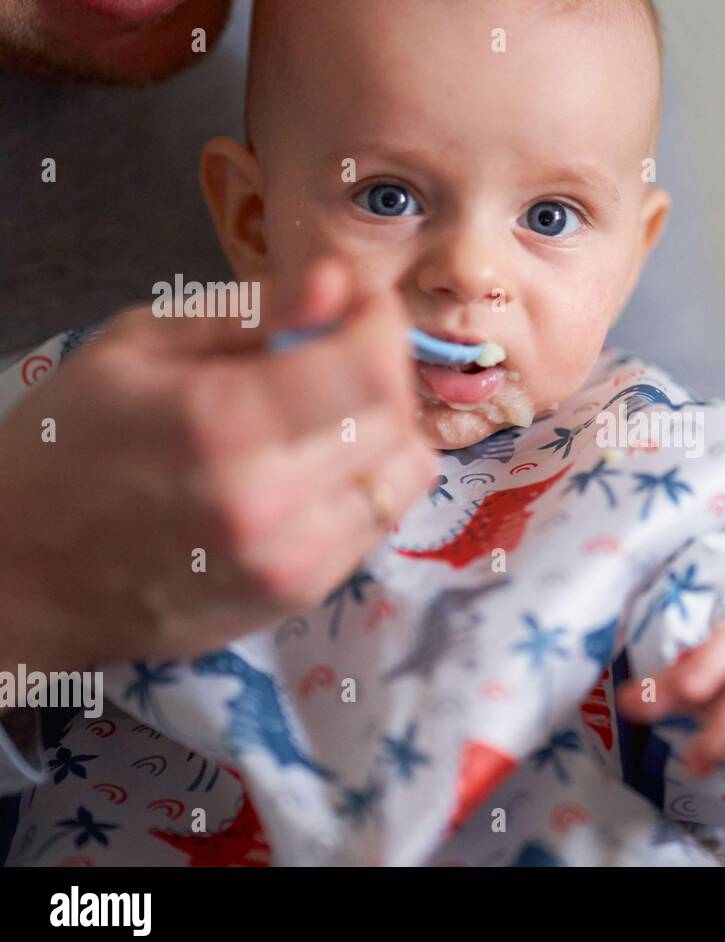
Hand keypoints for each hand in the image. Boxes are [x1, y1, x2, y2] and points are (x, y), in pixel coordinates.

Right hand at [0, 259, 437, 672]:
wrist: (19, 577)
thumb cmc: (67, 446)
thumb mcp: (135, 348)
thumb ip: (248, 313)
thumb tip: (340, 282)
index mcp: (222, 422)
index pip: (369, 368)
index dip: (382, 322)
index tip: (362, 305)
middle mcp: (269, 499)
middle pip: (397, 418)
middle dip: (384, 368)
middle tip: (341, 354)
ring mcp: (290, 559)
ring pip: (405, 476)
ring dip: (386, 430)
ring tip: (331, 414)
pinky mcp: (298, 596)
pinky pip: (380, 523)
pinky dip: (367, 483)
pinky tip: (317, 469)